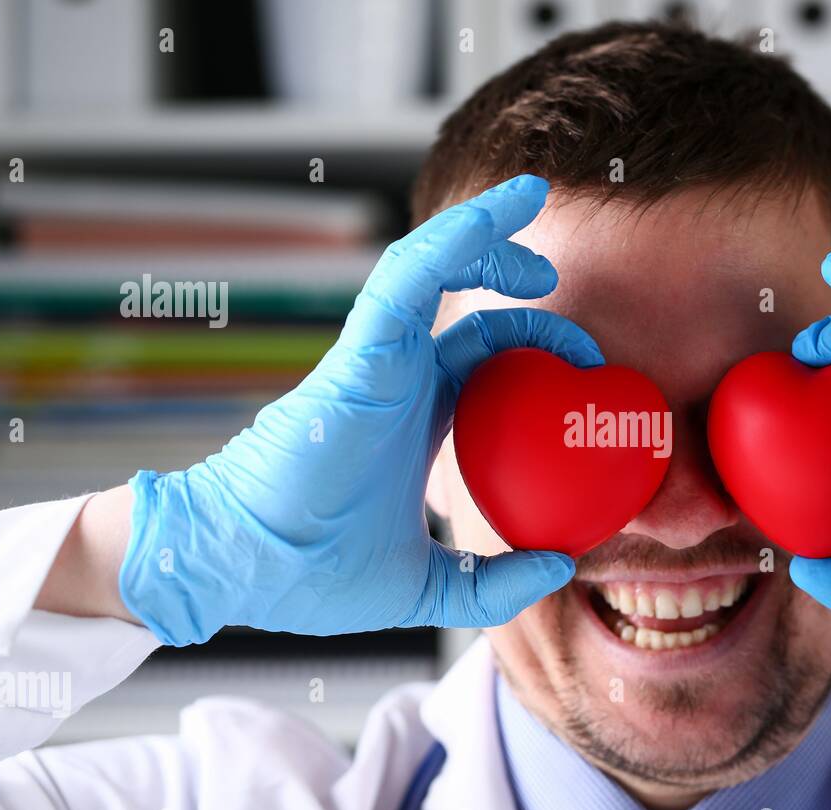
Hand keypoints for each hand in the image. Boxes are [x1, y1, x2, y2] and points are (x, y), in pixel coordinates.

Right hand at [119, 175, 602, 645]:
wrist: (241, 572)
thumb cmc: (310, 575)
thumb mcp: (427, 587)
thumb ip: (492, 581)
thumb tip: (561, 566)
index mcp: (416, 419)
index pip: (482, 359)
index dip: (536, 347)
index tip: (589, 372)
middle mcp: (399, 380)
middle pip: (467, 306)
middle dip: (517, 280)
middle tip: (561, 290)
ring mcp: (377, 361)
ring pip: (432, 267)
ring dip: (486, 230)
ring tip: (532, 202)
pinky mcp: (359, 356)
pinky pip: (406, 282)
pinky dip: (450, 244)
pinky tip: (496, 219)